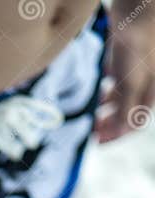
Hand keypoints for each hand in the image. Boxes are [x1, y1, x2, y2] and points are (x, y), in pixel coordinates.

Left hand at [95, 10, 154, 142]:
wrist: (138, 7)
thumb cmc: (139, 45)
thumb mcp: (132, 83)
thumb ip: (127, 108)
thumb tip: (122, 132)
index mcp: (151, 93)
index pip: (134, 123)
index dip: (116, 134)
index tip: (97, 140)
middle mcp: (144, 84)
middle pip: (126, 112)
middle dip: (109, 123)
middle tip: (91, 129)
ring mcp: (134, 70)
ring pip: (120, 96)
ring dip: (107, 106)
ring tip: (93, 110)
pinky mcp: (124, 56)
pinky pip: (115, 77)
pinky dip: (107, 86)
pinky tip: (99, 85)